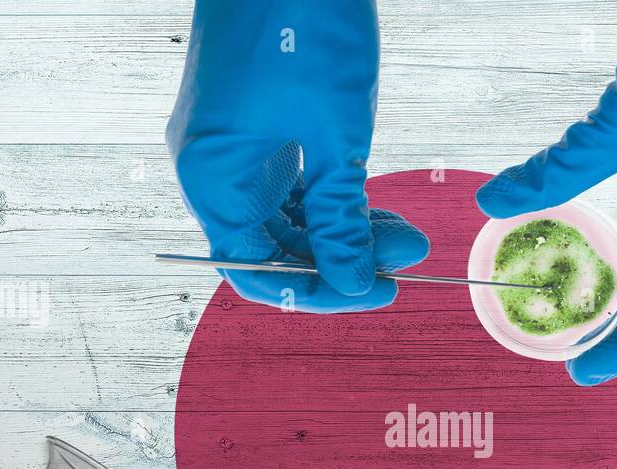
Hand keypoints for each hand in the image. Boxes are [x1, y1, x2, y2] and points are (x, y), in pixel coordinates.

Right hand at [167, 1, 428, 312]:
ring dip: (341, 230)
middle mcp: (210, 168)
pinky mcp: (250, 124)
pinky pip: (286, 182)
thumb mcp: (335, 137)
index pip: (256, 272)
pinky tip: (373, 203)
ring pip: (285, 216)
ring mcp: (229, 145)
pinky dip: (329, 197)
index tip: (375, 292)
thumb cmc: (303, 25)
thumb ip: (341, 219)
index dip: (316, 293)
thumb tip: (353, 284)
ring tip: (404, 233)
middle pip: (272, 247)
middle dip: (341, 259)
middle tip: (405, 259)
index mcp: (213, 179)